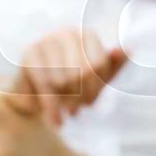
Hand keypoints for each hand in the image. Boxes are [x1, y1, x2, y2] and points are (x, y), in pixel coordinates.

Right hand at [13, 28, 127, 126]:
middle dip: (83, 95)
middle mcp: (66, 33)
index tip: (91, 102)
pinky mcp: (28, 55)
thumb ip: (115, 65)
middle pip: (84, 71)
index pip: (100, 64)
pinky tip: (57, 122)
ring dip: (67, 101)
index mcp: (86, 35)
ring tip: (65, 108)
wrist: (32, 97)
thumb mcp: (97, 79)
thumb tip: (127, 50)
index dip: (97, 87)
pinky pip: (45, 86)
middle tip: (78, 109)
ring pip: (65, 80)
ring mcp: (45, 41)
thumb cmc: (69, 86)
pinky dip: (52, 108)